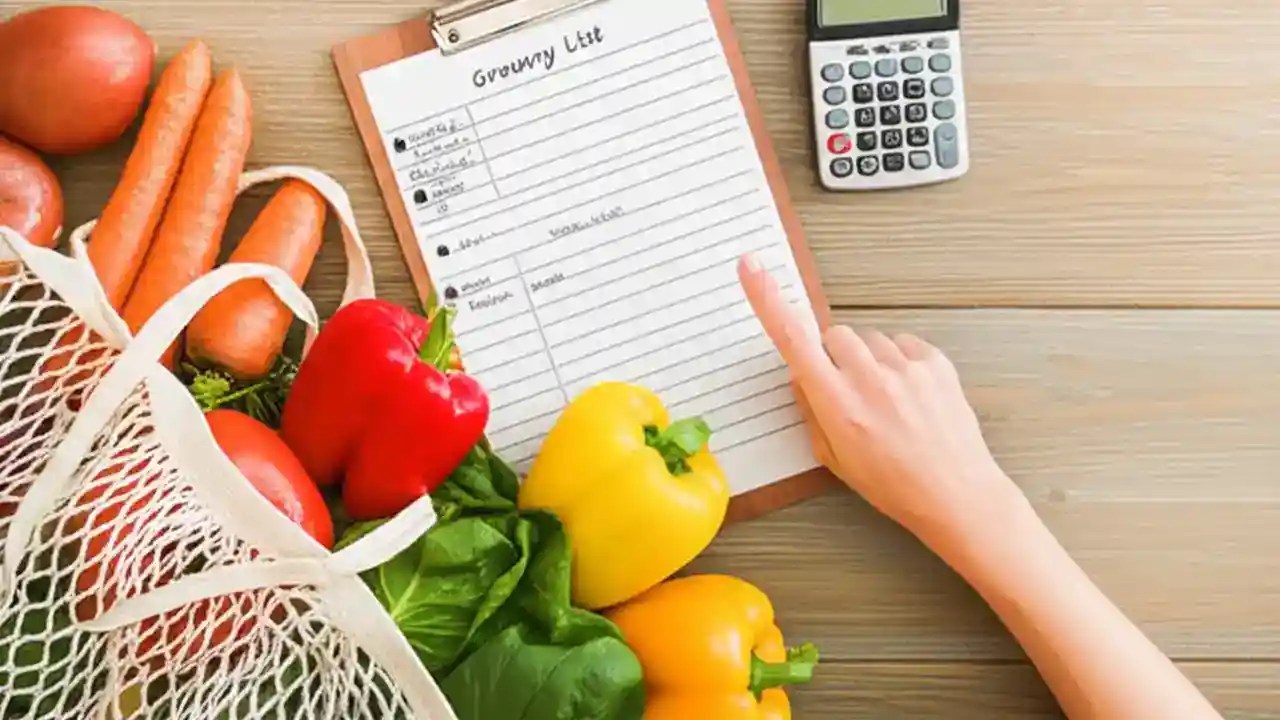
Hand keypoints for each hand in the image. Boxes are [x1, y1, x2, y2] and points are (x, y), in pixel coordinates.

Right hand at [738, 255, 1028, 551]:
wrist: (955, 494)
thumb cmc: (893, 484)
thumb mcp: (834, 459)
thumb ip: (811, 411)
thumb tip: (801, 375)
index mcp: (836, 405)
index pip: (792, 340)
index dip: (768, 300)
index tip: (752, 268)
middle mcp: (868, 380)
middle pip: (832, 335)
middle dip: (832, 355)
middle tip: (847, 390)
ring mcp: (905, 368)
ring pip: (868, 339)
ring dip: (868, 360)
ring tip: (886, 400)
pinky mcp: (935, 362)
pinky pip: (903, 344)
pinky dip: (899, 362)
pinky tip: (908, 395)